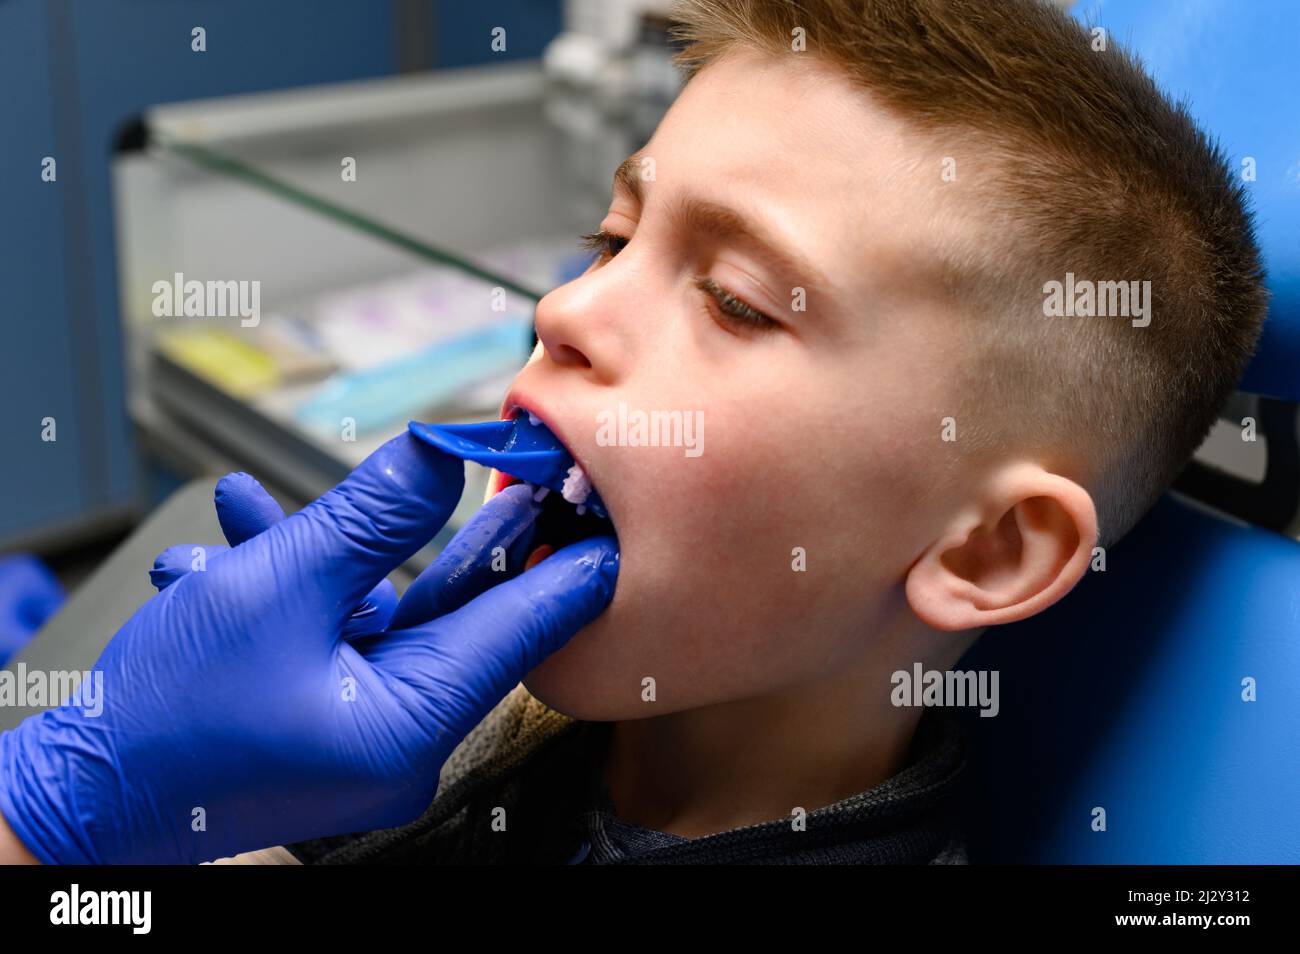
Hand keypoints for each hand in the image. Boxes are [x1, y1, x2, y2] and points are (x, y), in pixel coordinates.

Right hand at [0, 433, 617, 863]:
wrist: (81, 794)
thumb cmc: (168, 715)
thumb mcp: (278, 586)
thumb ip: (370, 517)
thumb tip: (438, 457)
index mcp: (411, 722)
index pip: (521, 630)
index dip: (567, 562)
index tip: (609, 517)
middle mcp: (403, 738)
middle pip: (465, 617)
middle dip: (477, 536)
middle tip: (523, 475)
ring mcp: (365, 733)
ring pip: (397, 618)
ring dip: (369, 550)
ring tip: (387, 482)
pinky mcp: (328, 721)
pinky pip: (345, 639)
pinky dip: (317, 588)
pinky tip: (256, 534)